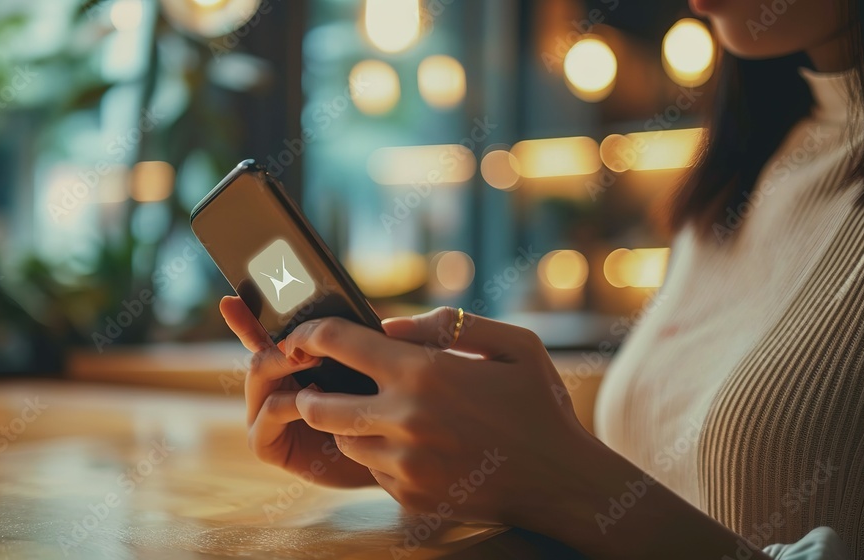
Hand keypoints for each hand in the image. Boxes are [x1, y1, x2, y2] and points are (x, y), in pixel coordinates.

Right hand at [219, 296, 376, 487]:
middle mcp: (272, 387)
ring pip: (258, 372)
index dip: (245, 316)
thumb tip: (363, 311)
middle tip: (309, 339)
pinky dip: (291, 404)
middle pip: (260, 350)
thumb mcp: (363, 369)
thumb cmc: (375, 413)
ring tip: (313, 360)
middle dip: (282, 340)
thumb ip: (351, 343)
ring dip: (284, 363)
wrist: (383, 460)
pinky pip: (269, 411)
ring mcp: (263, 415)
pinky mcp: (265, 442)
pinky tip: (314, 403)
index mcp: (289, 366)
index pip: (262, 334)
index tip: (232, 299)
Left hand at [277, 306, 597, 532]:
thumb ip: (448, 325)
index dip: (308, 333)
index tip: (299, 336)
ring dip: (348, 425)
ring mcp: (404, 464)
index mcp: (424, 373)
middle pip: (319, 403)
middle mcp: (404, 420)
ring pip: (342, 440)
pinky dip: (380, 455)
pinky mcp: (410, 496)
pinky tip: (413, 447)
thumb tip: (387, 325)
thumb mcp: (514, 346)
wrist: (564, 482)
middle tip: (322, 384)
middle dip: (312, 390)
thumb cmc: (540, 407)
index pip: (337, 343)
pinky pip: (372, 470)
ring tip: (378, 415)